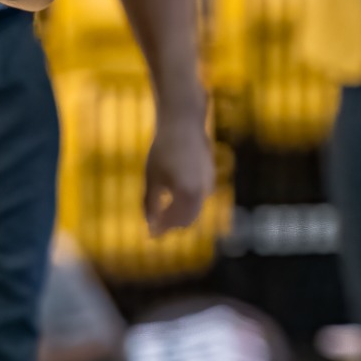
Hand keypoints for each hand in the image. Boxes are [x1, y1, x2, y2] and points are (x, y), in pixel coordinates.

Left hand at [142, 95, 214, 234]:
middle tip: (155, 228)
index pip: (175, 222)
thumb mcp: (152, 177)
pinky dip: (186, 203)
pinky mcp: (210, 177)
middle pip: (187, 219)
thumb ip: (150, 203)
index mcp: (187, 194)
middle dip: (172, 225)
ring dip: (179, 215)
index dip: (162, 229)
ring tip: (161, 216)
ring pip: (195, 209)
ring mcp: (208, 185)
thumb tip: (150, 224)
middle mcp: (202, 192)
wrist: (183, 124)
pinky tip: (173, 200)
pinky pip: (198, 198)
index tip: (150, 235)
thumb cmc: (163, 150)